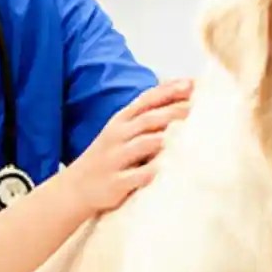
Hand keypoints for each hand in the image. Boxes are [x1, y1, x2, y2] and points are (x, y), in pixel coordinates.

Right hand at [60, 79, 193, 219]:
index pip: (146, 100)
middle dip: (171, 112)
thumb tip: (183, 100)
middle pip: (147, 120)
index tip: (191, 83)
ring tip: (183, 135)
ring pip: (140, 145)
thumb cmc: (110, 156)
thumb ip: (147, 117)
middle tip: (194, 108)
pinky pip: (134, 177)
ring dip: (161, 139)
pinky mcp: (116, 183)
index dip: (168, 90)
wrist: (77, 187)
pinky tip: (163, 169)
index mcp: (122, 120)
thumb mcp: (122, 131)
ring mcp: (116, 159)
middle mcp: (118, 136)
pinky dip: (148, 172)